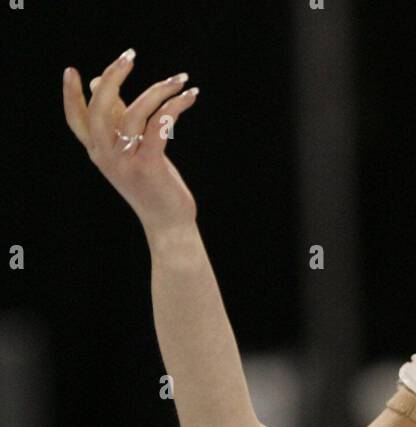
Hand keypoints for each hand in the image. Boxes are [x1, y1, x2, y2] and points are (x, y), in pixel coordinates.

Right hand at [63, 49, 199, 237]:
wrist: (168, 225)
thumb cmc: (151, 186)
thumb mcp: (129, 152)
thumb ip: (116, 120)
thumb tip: (99, 83)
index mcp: (98, 153)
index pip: (76, 121)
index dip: (71, 96)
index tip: (72, 71)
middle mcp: (107, 157)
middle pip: (100, 109)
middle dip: (113, 78)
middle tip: (129, 57)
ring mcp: (127, 162)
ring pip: (136, 112)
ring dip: (159, 90)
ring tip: (180, 79)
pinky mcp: (149, 166)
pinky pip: (160, 125)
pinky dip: (175, 108)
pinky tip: (189, 97)